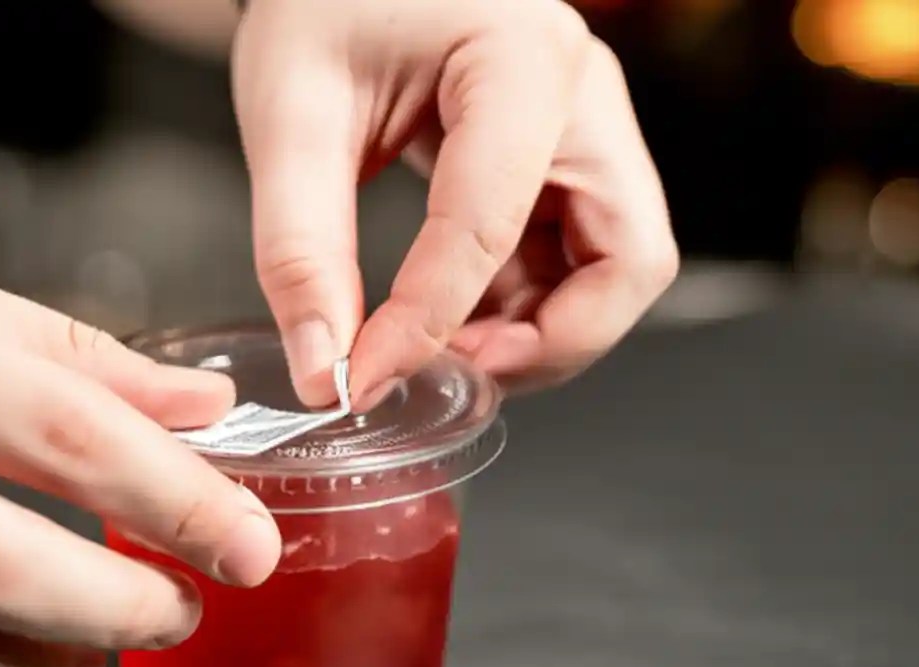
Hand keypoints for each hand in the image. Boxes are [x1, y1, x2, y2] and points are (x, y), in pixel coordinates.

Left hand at [234, 0, 677, 405]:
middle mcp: (584, 93)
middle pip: (628, 259)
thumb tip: (323, 368)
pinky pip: (578, 258)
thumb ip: (301, 248)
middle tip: (451, 373)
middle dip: (550, 341)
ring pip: (615, 269)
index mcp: (523, 58)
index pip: (492, 223)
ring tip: (443, 352)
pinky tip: (454, 319)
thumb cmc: (323, 4)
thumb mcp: (290, 113)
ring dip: (540, 332)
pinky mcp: (568, 159)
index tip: (363, 377)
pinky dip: (526, 307)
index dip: (430, 321)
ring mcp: (587, 128)